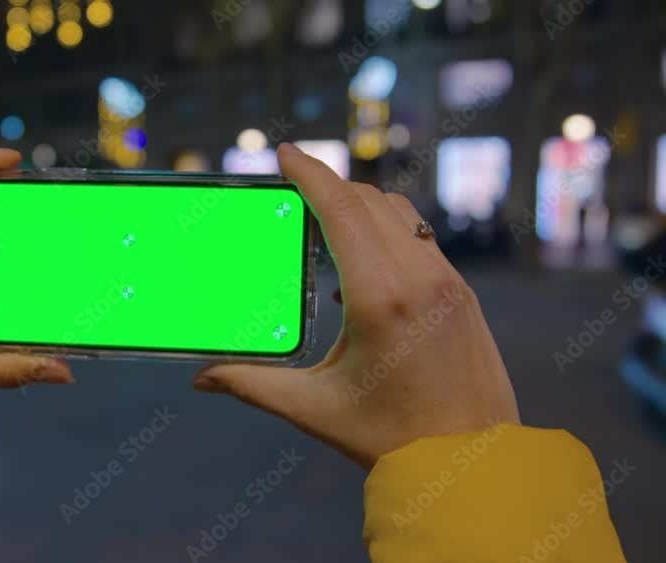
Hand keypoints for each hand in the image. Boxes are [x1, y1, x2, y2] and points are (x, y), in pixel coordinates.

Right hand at [192, 143, 518, 468]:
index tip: (285, 155)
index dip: (310, 174)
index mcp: (380, 297)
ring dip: (361, 206)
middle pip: (369, 201)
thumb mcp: (314, 409)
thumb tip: (202, 378)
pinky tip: (363, 271)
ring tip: (326, 222)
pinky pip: (420, 240)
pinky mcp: (464, 294)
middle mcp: (420, 277)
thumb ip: (252, 385)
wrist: (471, 464)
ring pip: (400, 215)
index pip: (341, 210)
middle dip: (330, 186)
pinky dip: (387, 233)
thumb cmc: (390, 438)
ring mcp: (449, 282)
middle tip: (295, 187)